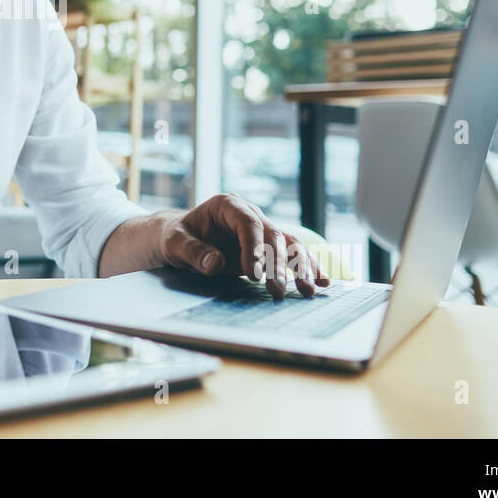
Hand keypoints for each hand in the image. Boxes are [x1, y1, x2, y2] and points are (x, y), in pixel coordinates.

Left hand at [156, 194, 329, 297]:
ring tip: (309, 290)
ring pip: (289, 245)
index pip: (248, 223)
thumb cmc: (175, 237)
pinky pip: (292, 256)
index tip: (253, 273)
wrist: (181, 239)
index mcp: (228, 205)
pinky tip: (324, 282)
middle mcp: (250, 215)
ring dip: (301, 267)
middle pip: (272, 236)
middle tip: (277, 291)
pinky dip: (308, 268)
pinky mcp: (268, 248)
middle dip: (278, 264)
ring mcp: (262, 230)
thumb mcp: (174, 243)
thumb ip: (192, 252)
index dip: (254, 247)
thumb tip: (215, 264)